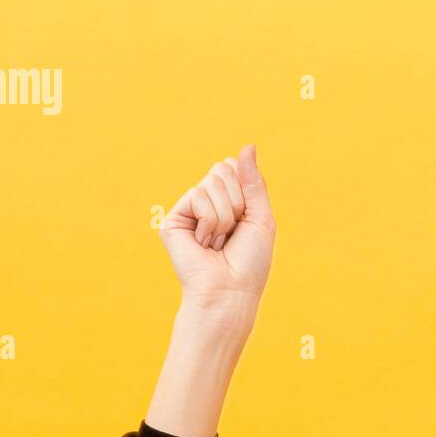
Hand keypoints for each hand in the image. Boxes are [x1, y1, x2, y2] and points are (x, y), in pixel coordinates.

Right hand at [158, 144, 275, 315]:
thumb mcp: (261, 218)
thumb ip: (254, 182)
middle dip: (237, 202)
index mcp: (229, 200)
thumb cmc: (249, 262)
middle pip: (223, 169)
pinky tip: (204, 242)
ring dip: (225, 216)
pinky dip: (210, 221)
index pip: (235, 167)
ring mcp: (189, 209)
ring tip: (219, 241)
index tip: (247, 220)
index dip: (247, 191)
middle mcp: (207, 201)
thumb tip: (248, 145)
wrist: (230, 290)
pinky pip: (198, 196)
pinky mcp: (173, 218)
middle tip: (233, 232)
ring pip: (212, 183)